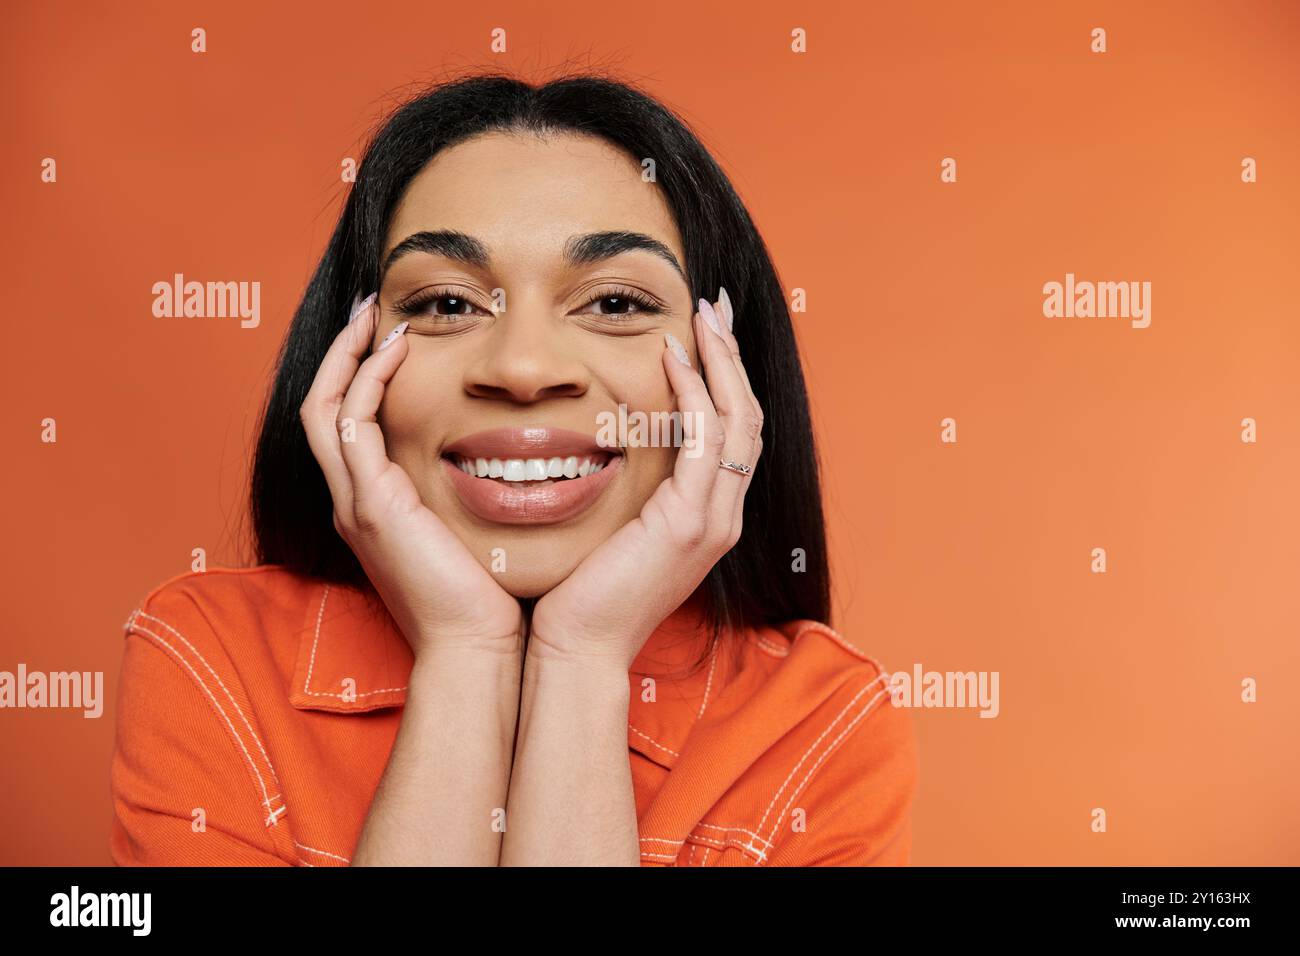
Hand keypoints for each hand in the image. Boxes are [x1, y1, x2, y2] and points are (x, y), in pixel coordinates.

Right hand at [299, 294, 523, 655]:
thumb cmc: (487, 599)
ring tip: (374, 317)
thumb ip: (473, 496)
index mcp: (376, 508)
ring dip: (345, 357)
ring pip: (325, 409)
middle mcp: (355, 502)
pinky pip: (352, 425)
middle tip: (369, 311)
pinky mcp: (372, 507)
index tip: (391, 338)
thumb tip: (517, 462)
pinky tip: (397, 353)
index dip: (360, 378)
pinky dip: (367, 382)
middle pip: (323, 409)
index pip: (350, 427)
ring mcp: (356, 504)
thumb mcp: (472, 534)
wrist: (476, 648)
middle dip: (341, 356)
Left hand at [529, 289, 762, 667]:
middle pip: (749, 418)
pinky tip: (672, 358)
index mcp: (707, 517)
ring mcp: (712, 520)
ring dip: (722, 362)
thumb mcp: (615, 531)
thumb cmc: (581, 595)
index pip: (733, 434)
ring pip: (739, 421)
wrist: (577, 649)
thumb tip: (606, 441)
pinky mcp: (689, 523)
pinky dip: (696, 393)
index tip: (704, 334)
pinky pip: (706, 441)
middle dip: (733, 359)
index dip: (725, 380)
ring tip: (702, 317)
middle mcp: (722, 516)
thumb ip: (628, 489)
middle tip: (715, 308)